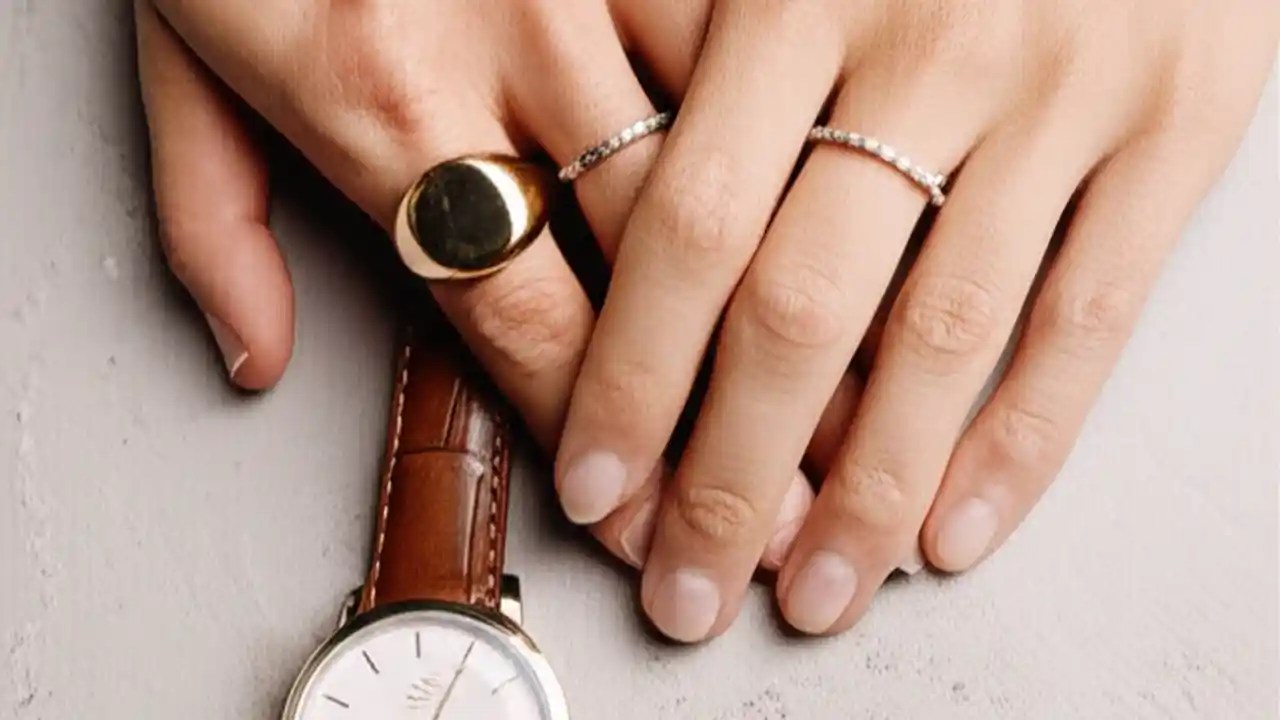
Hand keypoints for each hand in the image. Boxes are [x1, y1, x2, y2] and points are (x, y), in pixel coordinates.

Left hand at [132, 0, 850, 569]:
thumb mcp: (181, 70)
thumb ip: (216, 228)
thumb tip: (260, 356)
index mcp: (383, 103)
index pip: (519, 318)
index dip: (599, 436)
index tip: (644, 512)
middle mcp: (510, 44)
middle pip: (653, 267)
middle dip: (726, 404)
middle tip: (777, 501)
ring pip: (735, 164)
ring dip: (809, 295)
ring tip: (862, 399)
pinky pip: (756, 45)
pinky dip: (818, 141)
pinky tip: (873, 221)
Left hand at [556, 0, 1277, 639]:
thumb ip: (705, 57)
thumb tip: (621, 231)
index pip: (692, 228)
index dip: (635, 378)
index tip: (598, 485)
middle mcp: (930, 44)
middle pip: (802, 309)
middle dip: (734, 476)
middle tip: (690, 587)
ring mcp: (1062, 90)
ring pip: (941, 339)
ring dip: (868, 494)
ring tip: (816, 593)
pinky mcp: (1179, 122)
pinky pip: (1086, 317)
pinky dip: (1018, 443)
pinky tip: (951, 531)